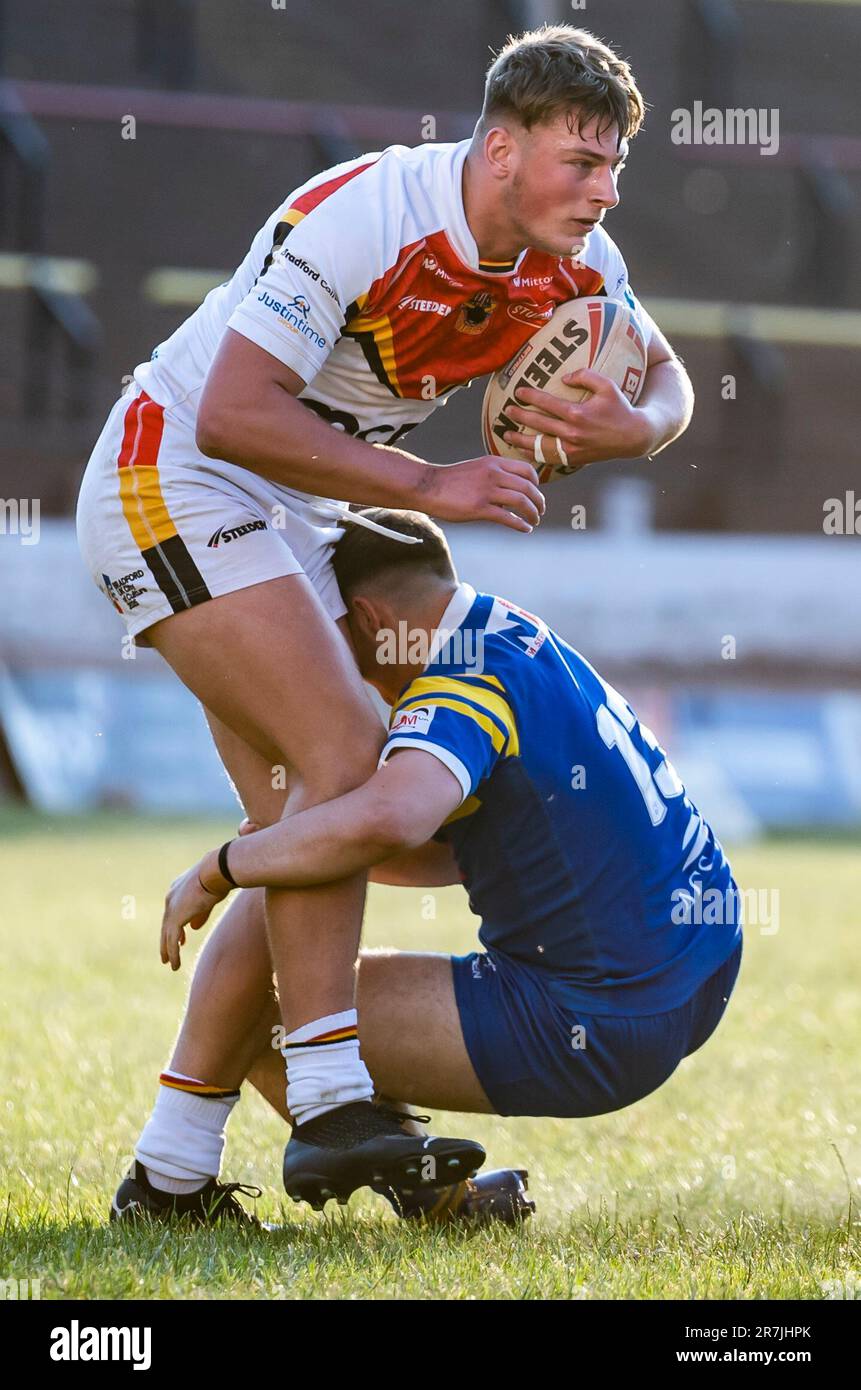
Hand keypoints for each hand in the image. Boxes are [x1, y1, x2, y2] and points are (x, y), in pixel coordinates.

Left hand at [160, 860, 227, 970]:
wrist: (214, 871)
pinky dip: (173, 953)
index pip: (174, 912)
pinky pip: (171, 941)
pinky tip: (175, 965)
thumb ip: (199, 914)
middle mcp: (170, 898)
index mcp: (177, 889)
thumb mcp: (207, 897)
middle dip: (167, 940)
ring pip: (167, 934)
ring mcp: (171, 908)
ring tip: (169, 963)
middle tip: (166, 954)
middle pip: (166, 924)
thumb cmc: (217, 878)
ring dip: (168, 950)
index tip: (181, 939)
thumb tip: (193, 928)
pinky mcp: (175, 918)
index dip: (176, 927)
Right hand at [421, 455, 544, 532]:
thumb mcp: (477, 469)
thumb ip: (495, 475)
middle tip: (541, 511)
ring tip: (534, 521)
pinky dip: (520, 524)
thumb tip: (511, 491)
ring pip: (522, 502)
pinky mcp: (479, 508)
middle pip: (528, 487)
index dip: (537, 483)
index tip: (537, 493)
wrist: (428, 486)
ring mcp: (487, 491)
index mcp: (494, 463)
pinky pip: (508, 517)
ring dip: (533, 514)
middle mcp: (494, 474)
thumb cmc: (450, 480)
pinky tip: (525, 529)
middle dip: (539, 502)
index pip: (527, 470)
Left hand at [503, 367, 653, 474]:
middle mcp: (572, 433)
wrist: (633, 437)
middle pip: (538, 424)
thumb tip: (563, 377)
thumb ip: (585, 376)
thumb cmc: (620, 408)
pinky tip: (523, 450)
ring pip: (539, 445)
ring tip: (507, 434)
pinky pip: (549, 458)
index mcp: (577, 414)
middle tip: (507, 411)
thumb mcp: (607, 385)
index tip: (518, 391)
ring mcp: (572, 449)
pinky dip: (534, 455)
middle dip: (520, 416)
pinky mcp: (574, 459)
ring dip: (521, 440)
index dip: (530, 396)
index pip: (547, 403)